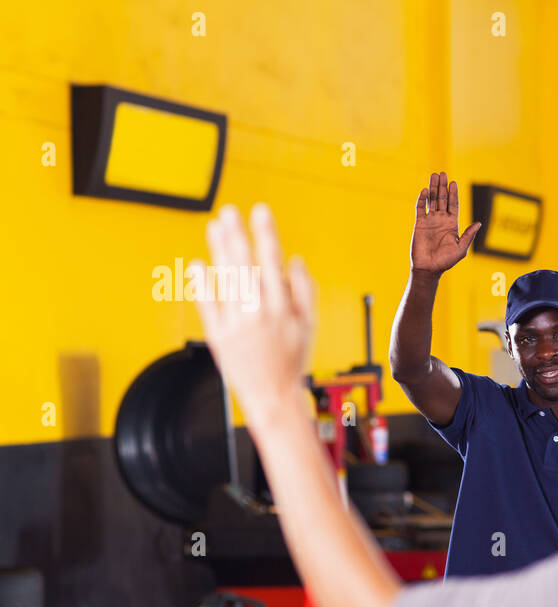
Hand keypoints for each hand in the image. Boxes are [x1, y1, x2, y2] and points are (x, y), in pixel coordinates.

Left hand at [189, 204, 316, 432]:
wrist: (273, 395)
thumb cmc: (292, 360)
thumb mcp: (310, 326)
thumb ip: (304, 291)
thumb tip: (294, 260)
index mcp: (283, 309)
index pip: (273, 262)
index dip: (266, 234)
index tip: (260, 212)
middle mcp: (259, 314)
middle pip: (245, 265)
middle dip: (237, 234)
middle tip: (229, 211)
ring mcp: (237, 325)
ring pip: (226, 280)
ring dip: (219, 250)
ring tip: (215, 227)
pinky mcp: (218, 336)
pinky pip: (207, 305)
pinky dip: (202, 284)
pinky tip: (198, 264)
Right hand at [411, 171, 480, 272]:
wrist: (429, 268)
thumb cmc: (446, 261)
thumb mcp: (461, 248)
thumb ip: (468, 235)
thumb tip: (479, 223)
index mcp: (452, 224)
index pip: (453, 205)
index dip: (453, 194)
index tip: (453, 183)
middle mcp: (441, 220)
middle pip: (442, 199)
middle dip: (442, 186)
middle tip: (442, 173)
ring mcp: (430, 221)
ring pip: (432, 200)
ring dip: (433, 188)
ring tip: (434, 175)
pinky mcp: (420, 223)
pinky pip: (420, 208)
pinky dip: (422, 199)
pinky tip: (425, 190)